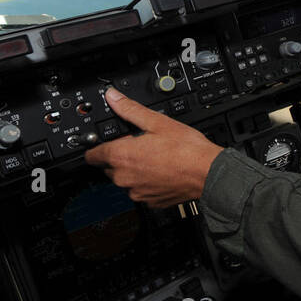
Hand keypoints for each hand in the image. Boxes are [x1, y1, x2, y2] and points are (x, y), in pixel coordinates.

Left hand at [83, 87, 224, 207]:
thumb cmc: (186, 149)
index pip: (92, 155)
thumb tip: (113, 98)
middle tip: (140, 146)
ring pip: (125, 179)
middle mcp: (124, 178)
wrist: (208, 173)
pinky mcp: (149, 202)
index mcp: (121, 156)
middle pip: (109, 167)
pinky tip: (161, 172)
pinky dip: (147, 182)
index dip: (97, 146)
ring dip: (133, 170)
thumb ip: (130, 109)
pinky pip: (140, 190)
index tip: (106, 142)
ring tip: (154, 158)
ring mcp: (136, 192)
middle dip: (120, 157)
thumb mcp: (157, 122)